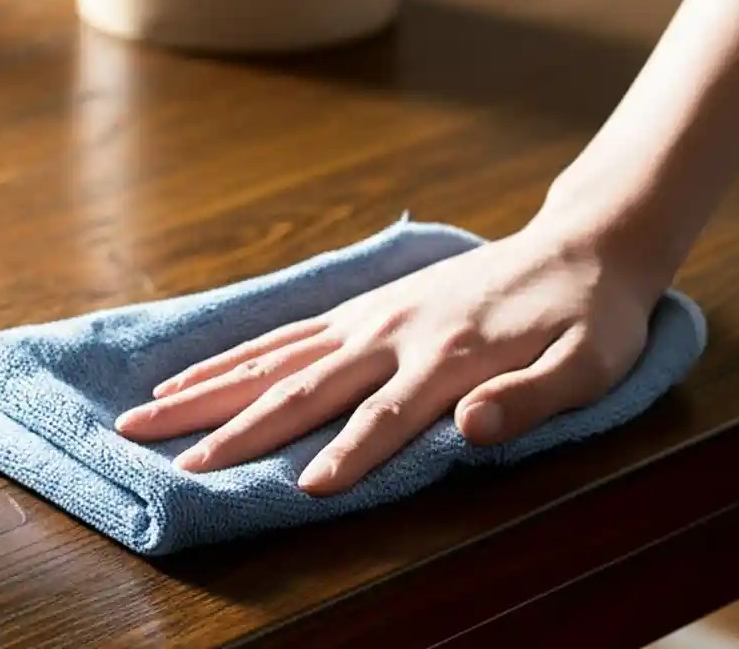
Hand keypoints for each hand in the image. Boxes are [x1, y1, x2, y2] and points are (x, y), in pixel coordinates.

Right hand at [114, 222, 663, 495]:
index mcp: (450, 358)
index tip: (297, 492)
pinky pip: (289, 332)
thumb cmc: (590, 320)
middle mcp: (396, 335)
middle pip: (305, 388)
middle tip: (173, 462)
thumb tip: (471, 429)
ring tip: (148, 414)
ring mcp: (374, 316)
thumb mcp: (588, 365)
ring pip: (278, 357)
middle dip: (236, 428)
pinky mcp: (367, 306)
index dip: (345, 456)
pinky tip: (199, 371)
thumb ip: (532, 398)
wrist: (582, 247)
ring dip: (211, 388)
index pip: (385, 418)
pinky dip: (238, 354)